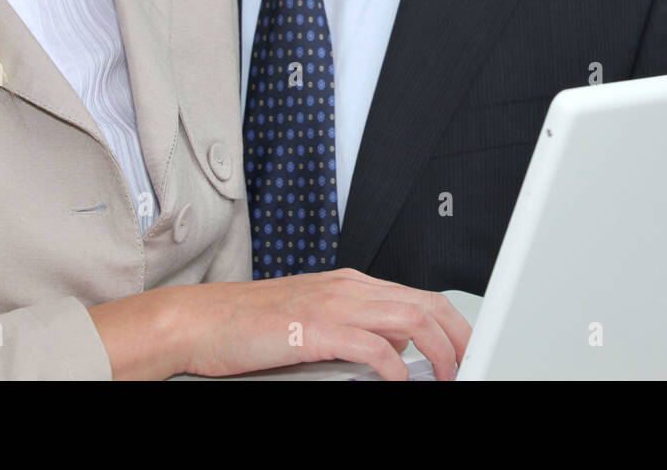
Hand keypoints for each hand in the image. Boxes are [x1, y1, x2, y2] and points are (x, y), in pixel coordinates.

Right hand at [173, 268, 470, 379]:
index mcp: (352, 285)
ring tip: (447, 377)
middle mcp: (349, 288)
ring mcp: (332, 305)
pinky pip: (372, 347)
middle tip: (468, 367)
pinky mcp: (313, 329)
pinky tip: (400, 382)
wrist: (199, 321)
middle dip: (459, 339)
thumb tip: (396, 351)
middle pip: (428, 305)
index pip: (421, 298)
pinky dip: (395, 367)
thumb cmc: (248, 325)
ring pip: (411, 320)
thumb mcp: (315, 319)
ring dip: (439, 352)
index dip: (453, 326)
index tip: (466, 352)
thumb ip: (357, 328)